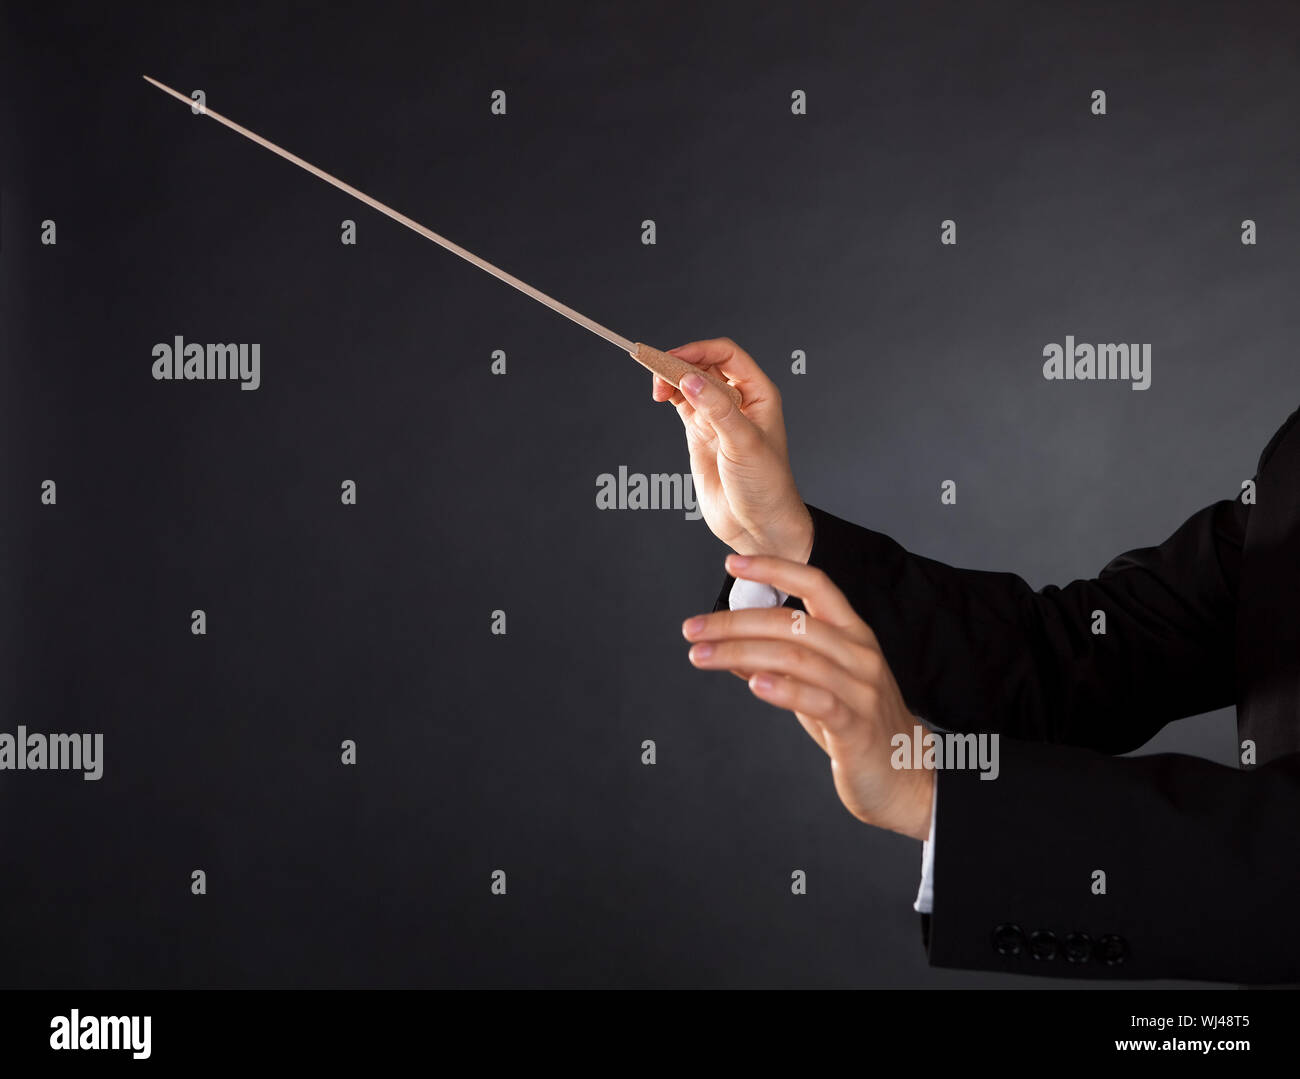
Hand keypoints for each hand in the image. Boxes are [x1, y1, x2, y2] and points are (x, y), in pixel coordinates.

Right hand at [652, 337, 812, 563]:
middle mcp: (738, 401)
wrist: (757, 525)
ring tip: (656, 388)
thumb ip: (717, 410)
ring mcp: (717, 417)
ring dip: (671, 379)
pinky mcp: (700, 433)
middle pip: (704, 365)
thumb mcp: (744, 443)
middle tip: (656, 371)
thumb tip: (689, 379)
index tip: (674, 357)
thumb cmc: (765, 486)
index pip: (727, 355)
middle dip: (680, 363)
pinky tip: (659, 396)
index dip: (700, 350)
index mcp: (758, 394)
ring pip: (690, 383)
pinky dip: (668, 395)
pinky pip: (681, 404)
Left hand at [682, 553, 933, 839]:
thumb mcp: (815, 686)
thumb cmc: (856, 726)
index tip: (732, 563)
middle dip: (735, 622)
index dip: (774, 568)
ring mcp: (861, 689)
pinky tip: (755, 684)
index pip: (816, 584)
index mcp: (852, 634)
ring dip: (742, 653)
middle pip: (792, 622)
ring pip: (796, 657)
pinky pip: (818, 700)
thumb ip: (778, 664)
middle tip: (692, 629)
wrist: (906, 778)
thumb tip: (727, 648)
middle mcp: (859, 653)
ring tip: (703, 655)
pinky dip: (784, 689)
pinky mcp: (857, 727)